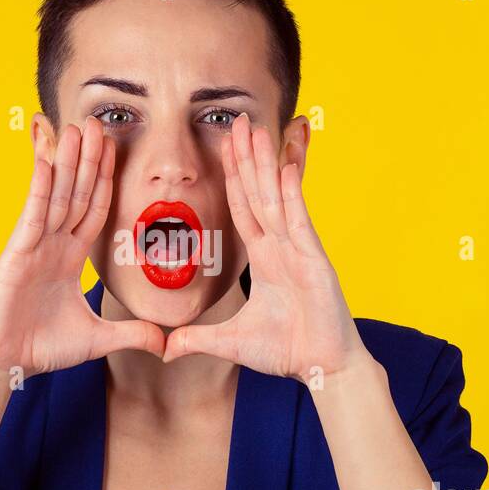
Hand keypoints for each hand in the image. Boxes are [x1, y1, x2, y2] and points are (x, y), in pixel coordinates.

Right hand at [0, 116, 165, 380]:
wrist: (4, 364)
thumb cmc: (41, 347)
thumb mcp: (97, 339)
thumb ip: (131, 334)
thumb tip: (166, 343)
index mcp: (69, 256)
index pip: (92, 209)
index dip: (104, 179)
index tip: (114, 149)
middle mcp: (51, 244)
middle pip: (75, 193)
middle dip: (86, 159)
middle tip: (96, 123)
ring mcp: (33, 246)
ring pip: (55, 196)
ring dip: (65, 162)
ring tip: (74, 128)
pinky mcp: (15, 255)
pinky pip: (32, 216)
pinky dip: (40, 188)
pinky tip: (46, 161)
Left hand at [161, 112, 369, 381]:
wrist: (322, 368)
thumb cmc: (285, 351)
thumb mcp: (230, 342)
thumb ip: (198, 339)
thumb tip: (166, 349)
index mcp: (264, 258)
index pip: (243, 208)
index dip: (233, 177)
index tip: (225, 147)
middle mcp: (281, 246)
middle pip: (259, 192)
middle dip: (248, 158)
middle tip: (239, 121)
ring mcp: (298, 249)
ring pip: (276, 197)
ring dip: (266, 163)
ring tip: (258, 130)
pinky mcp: (314, 258)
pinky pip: (298, 219)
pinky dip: (291, 193)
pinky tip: (284, 167)